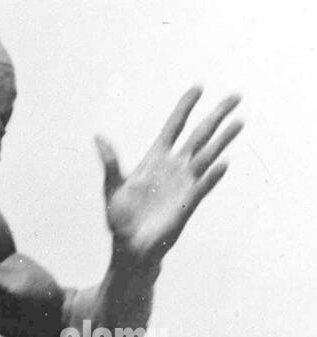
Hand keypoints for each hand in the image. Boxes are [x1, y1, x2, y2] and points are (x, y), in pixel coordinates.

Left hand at [95, 86, 242, 265]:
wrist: (129, 249)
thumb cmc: (121, 220)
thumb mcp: (112, 188)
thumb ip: (110, 163)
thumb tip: (98, 137)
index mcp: (154, 160)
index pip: (173, 127)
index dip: (184, 107)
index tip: (198, 87)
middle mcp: (173, 168)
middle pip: (199, 135)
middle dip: (216, 116)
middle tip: (236, 96)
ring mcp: (183, 184)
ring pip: (207, 156)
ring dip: (222, 140)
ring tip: (239, 121)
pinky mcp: (187, 204)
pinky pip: (202, 187)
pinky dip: (211, 176)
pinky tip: (222, 163)